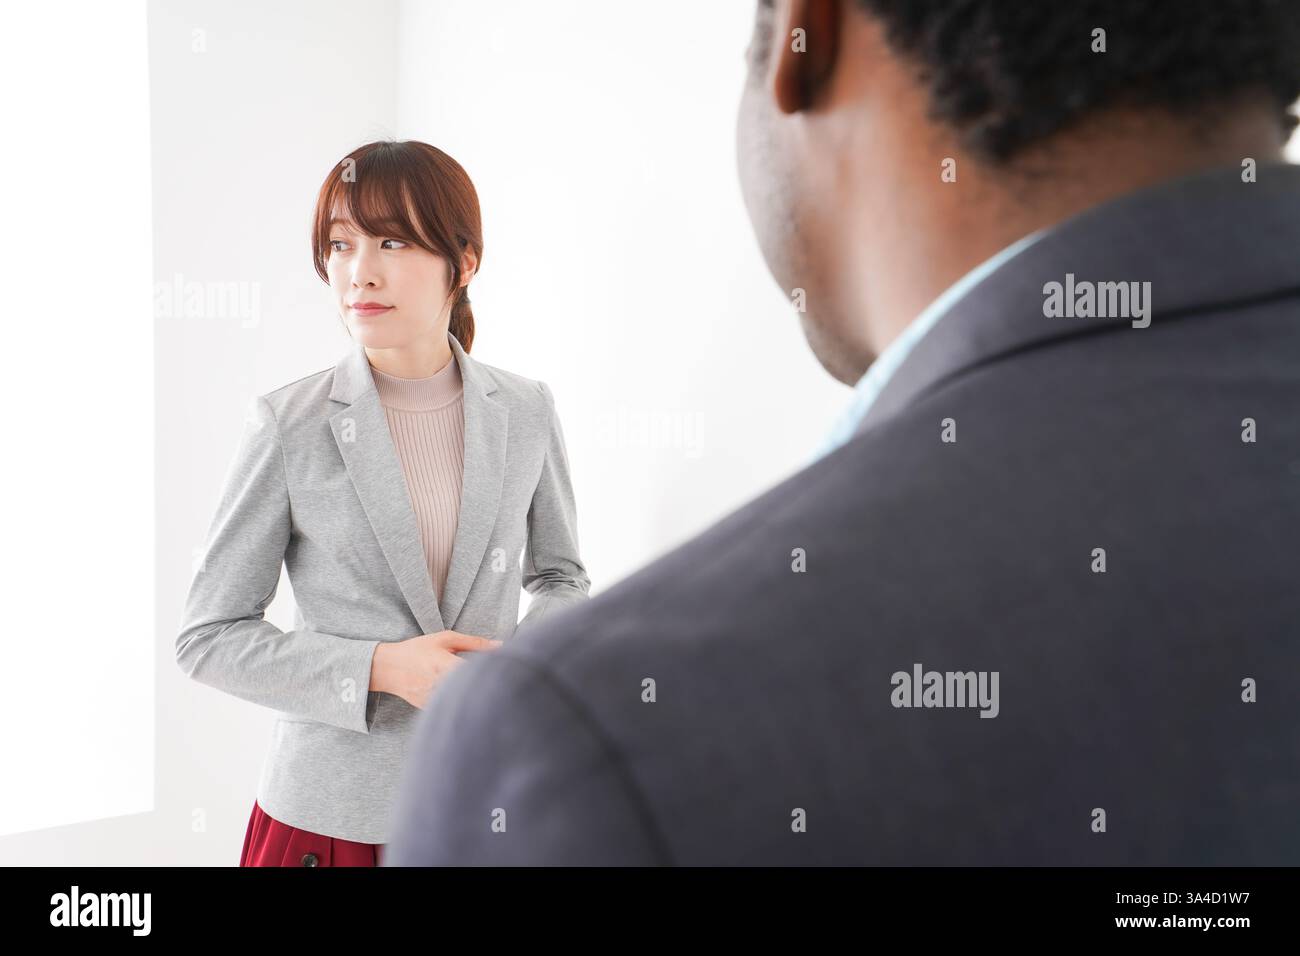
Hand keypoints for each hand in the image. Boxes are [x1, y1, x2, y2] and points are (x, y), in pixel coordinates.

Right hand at [371, 630, 502, 709]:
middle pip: (472, 692)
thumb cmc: (418, 650)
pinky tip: (466, 700)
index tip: (507, 674)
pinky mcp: (429, 709)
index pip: (476, 674)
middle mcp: (439, 685)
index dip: (493, 675)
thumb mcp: (445, 639)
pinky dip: (460, 704)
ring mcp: (433, 699)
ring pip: (462, 704)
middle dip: (488, 690)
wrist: (389, 668)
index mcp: (445, 665)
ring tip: (488, 696)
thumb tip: (501, 645)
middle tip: (504, 689)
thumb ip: (474, 643)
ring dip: (475, 699)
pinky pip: (450, 708)